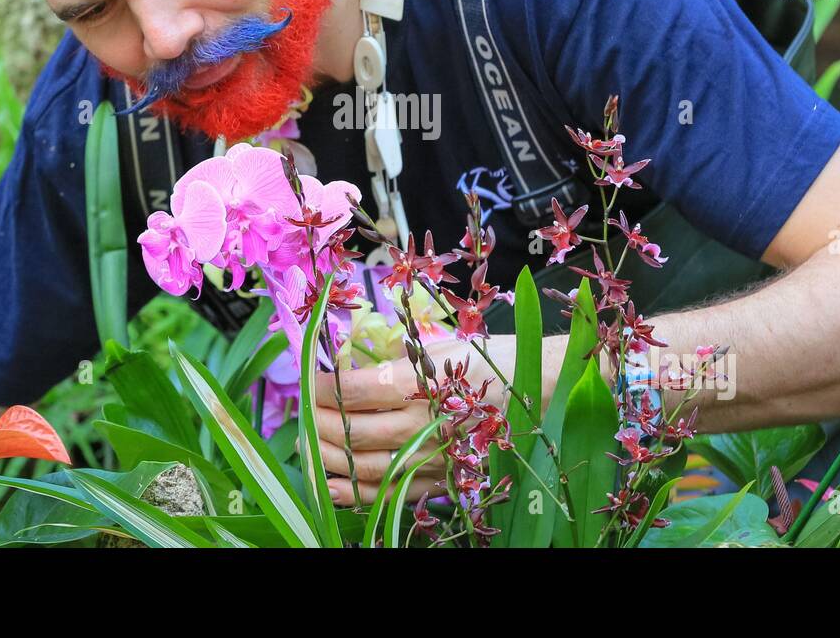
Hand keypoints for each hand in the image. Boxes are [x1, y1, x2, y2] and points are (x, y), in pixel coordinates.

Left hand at [313, 334, 522, 505]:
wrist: (538, 390)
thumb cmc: (485, 361)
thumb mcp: (436, 347)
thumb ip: (391, 362)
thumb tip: (342, 373)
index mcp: (425, 383)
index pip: (357, 390)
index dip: (323, 388)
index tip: (308, 381)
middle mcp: (427, 424)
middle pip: (355, 431)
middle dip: (317, 422)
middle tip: (301, 411)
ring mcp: (433, 457)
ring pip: (364, 466)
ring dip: (325, 457)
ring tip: (305, 444)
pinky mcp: (439, 481)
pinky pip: (387, 493)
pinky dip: (350, 492)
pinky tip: (325, 483)